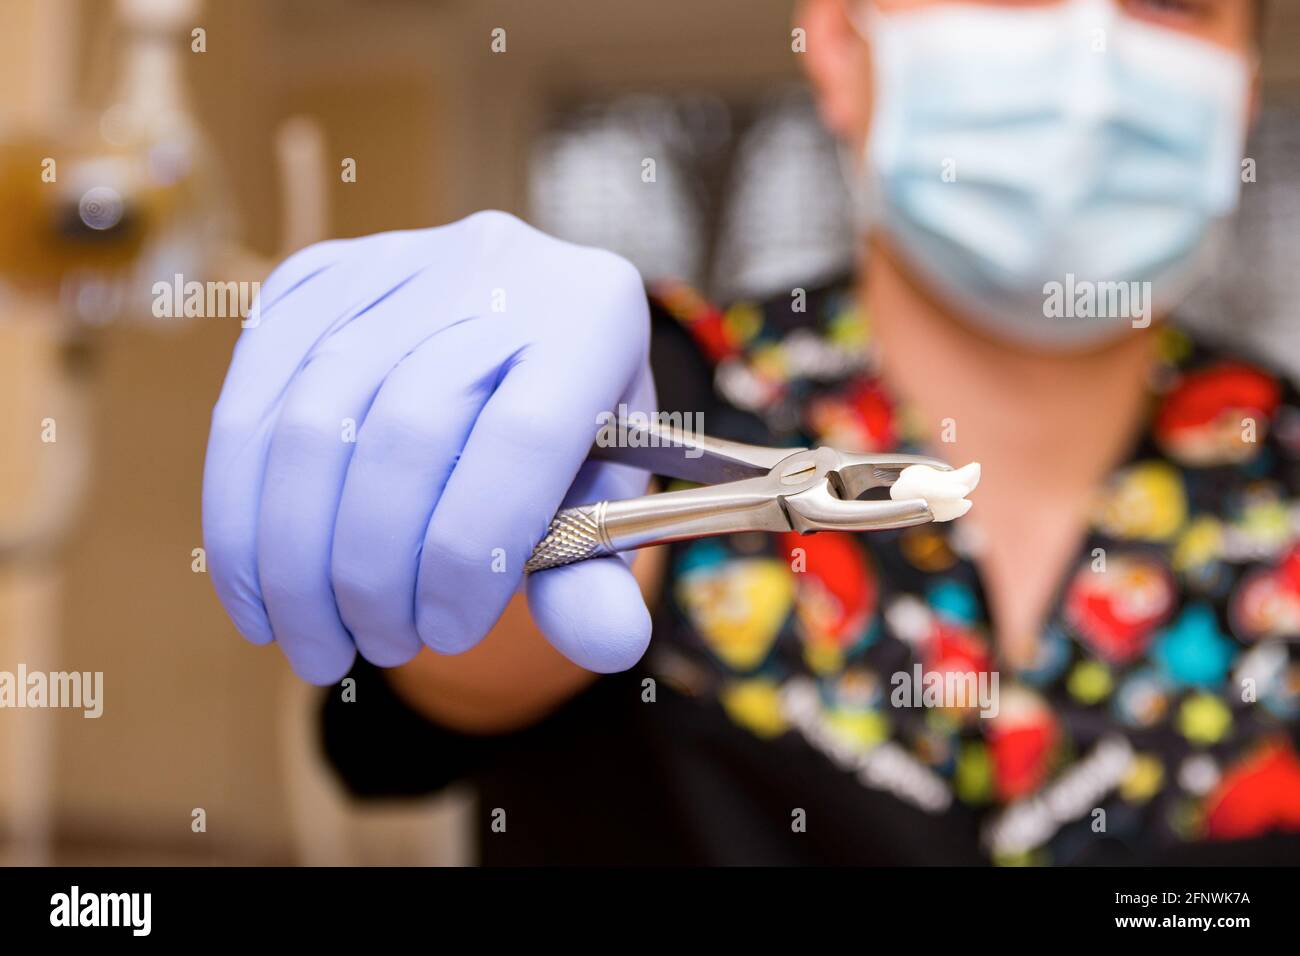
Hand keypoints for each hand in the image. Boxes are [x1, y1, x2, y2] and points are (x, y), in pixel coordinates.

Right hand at [202, 211, 655, 683]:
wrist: (519, 330)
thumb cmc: (567, 432)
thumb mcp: (600, 497)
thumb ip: (595, 570)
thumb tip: (607, 644)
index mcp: (591, 318)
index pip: (522, 436)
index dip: (468, 553)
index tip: (447, 636)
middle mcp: (495, 269)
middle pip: (404, 430)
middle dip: (371, 572)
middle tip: (376, 649)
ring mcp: (393, 264)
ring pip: (310, 421)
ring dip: (293, 561)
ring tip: (316, 644)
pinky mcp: (312, 281)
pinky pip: (248, 405)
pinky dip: (239, 518)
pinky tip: (258, 595)